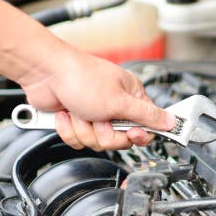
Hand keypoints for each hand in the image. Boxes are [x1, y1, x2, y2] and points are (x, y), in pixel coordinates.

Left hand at [19, 45, 175, 150]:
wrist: (44, 73)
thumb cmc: (80, 77)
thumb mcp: (119, 101)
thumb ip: (147, 116)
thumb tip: (171, 121)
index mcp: (130, 97)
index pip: (146, 127)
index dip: (139, 135)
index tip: (132, 133)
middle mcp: (114, 106)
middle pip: (119, 140)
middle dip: (104, 133)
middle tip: (99, 118)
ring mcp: (94, 114)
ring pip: (97, 142)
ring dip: (84, 129)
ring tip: (80, 112)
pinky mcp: (76, 120)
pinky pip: (78, 140)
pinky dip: (69, 129)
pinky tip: (67, 114)